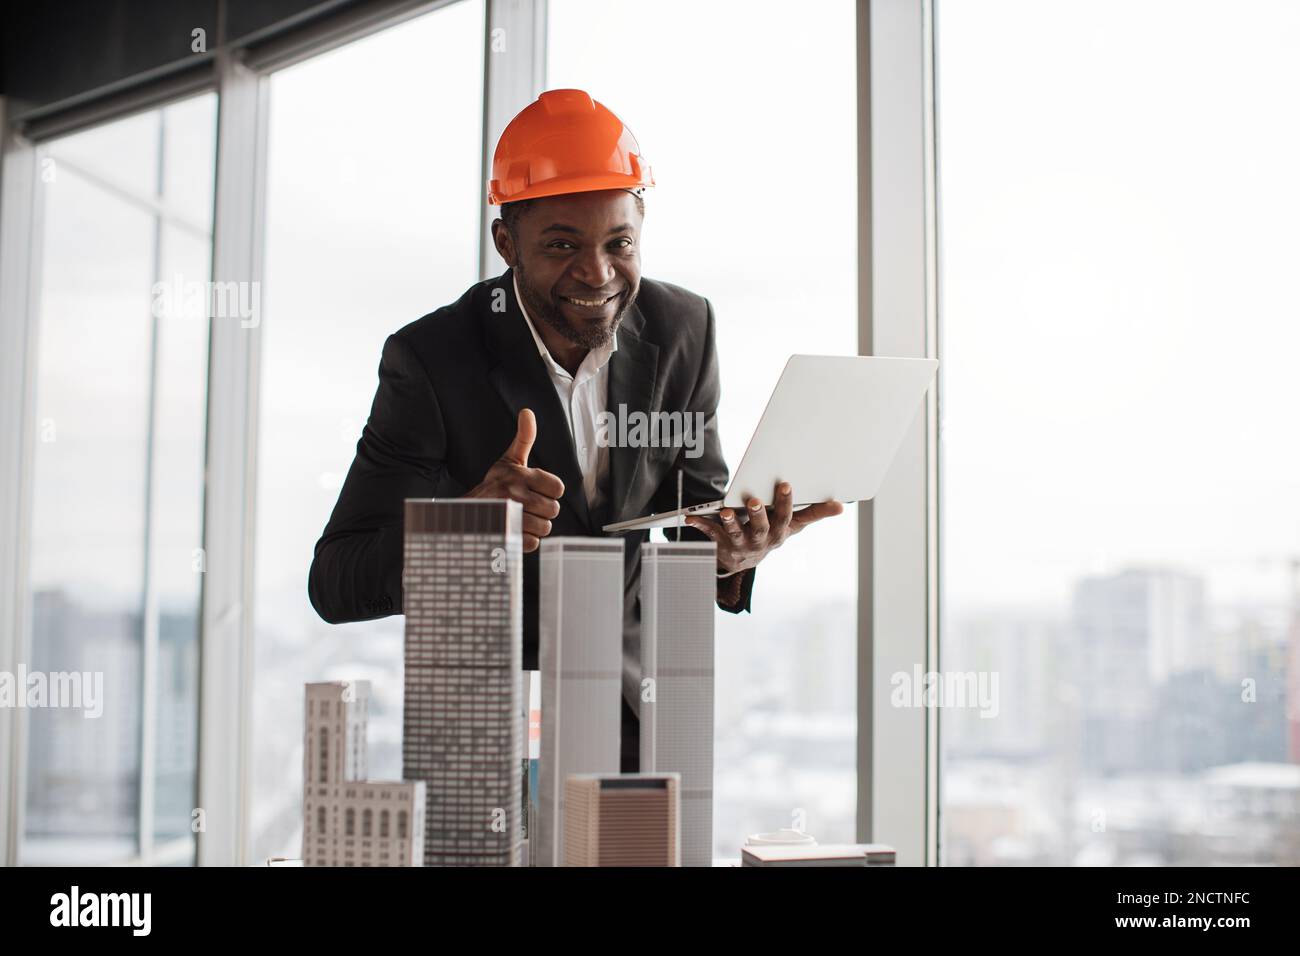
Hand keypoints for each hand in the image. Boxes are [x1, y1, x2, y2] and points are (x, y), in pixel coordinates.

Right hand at [466, 408, 564, 551]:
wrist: (466, 511)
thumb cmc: (493, 486)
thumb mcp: (508, 460)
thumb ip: (523, 438)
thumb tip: (527, 412)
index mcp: (519, 475)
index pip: (558, 487)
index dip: (550, 491)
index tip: (537, 490)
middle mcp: (514, 494)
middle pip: (553, 510)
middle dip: (543, 510)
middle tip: (528, 506)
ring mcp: (510, 515)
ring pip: (545, 527)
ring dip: (535, 526)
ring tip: (521, 518)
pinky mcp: (506, 535)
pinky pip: (533, 543)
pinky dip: (526, 540)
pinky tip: (515, 530)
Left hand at [683, 481, 843, 575]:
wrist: (745, 561)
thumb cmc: (773, 532)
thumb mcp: (794, 525)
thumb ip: (815, 513)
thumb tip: (842, 505)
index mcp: (780, 532)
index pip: (785, 517)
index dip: (786, 502)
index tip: (785, 484)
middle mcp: (761, 540)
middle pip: (761, 528)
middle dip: (758, 515)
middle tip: (754, 500)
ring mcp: (741, 544)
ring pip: (735, 534)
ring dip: (730, 522)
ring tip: (724, 511)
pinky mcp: (722, 544)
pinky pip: (710, 535)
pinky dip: (701, 526)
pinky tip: (690, 519)